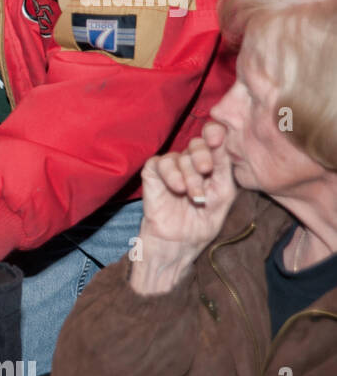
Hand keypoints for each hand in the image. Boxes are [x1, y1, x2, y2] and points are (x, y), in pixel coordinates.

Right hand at [129, 121, 235, 293]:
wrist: (180, 243)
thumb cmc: (204, 221)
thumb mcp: (224, 193)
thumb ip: (223, 166)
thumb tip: (222, 139)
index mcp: (211, 164)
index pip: (214, 138)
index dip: (215, 132)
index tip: (217, 138)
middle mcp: (190, 162)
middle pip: (197, 143)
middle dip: (203, 156)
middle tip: (206, 171)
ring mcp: (170, 168)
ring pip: (180, 156)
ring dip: (189, 176)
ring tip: (194, 197)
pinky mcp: (152, 175)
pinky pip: (160, 163)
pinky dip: (170, 174)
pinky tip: (177, 189)